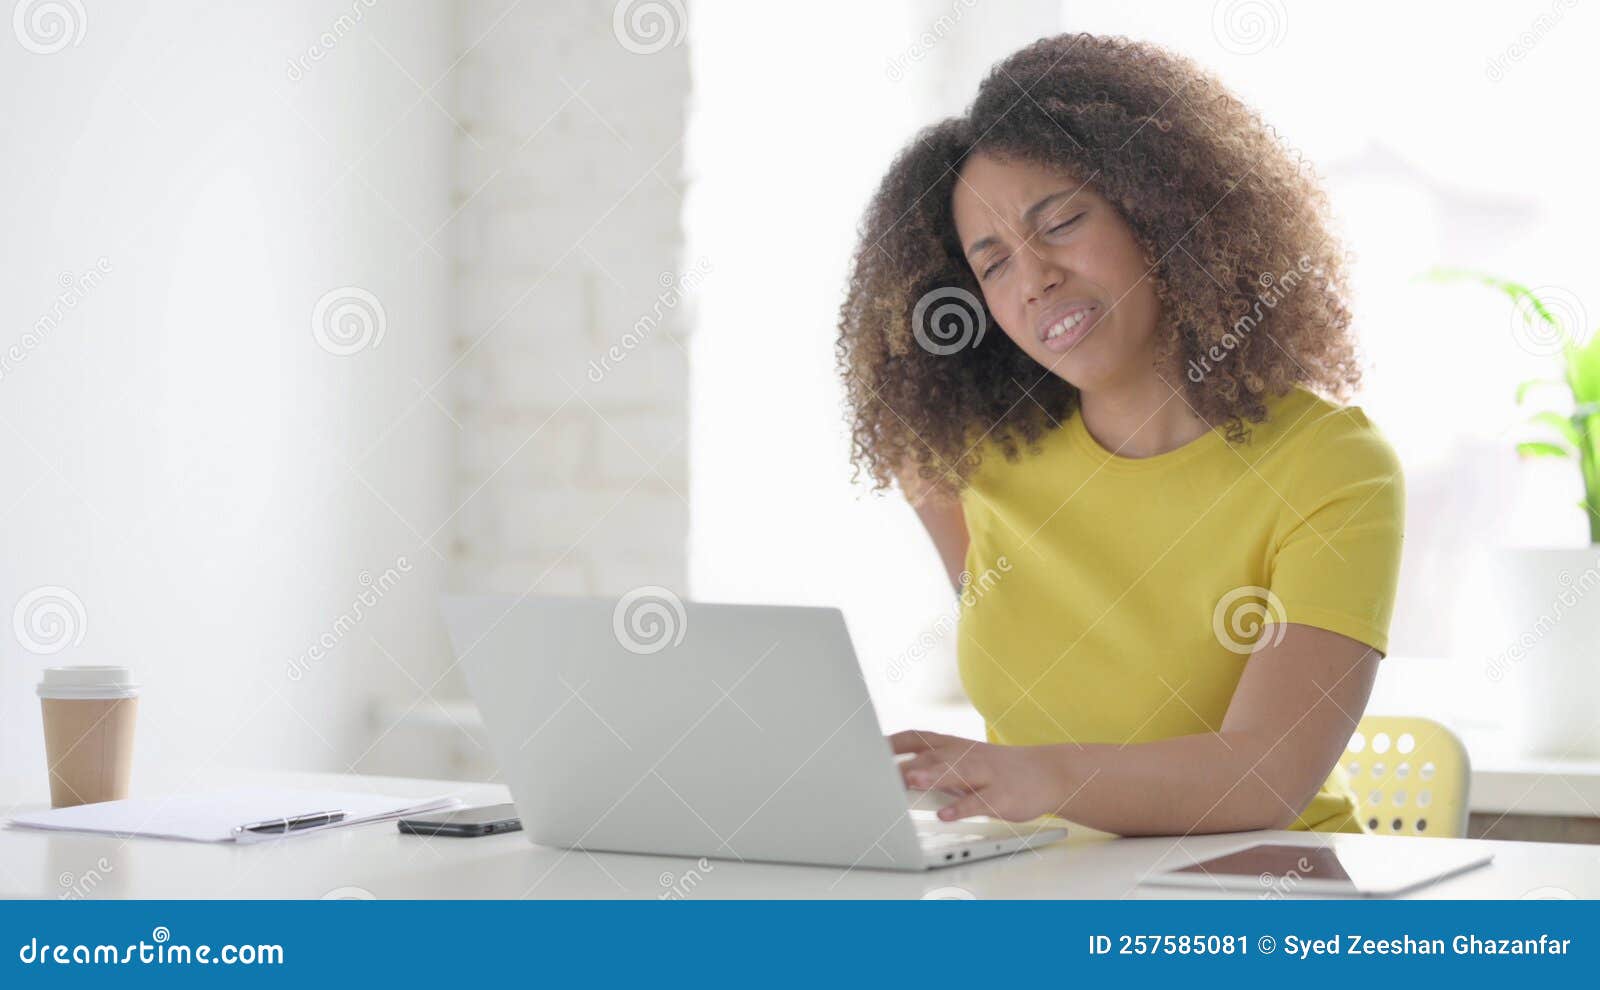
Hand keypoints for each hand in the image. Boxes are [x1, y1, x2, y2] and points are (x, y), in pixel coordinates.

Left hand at [890, 729, 1069, 822]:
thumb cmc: (996, 769)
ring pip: (956, 772)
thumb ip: (932, 765)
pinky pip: (978, 801)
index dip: (892, 742)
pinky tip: (946, 815)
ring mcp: (984, 774)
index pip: (917, 737)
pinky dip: (961, 808)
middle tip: (882, 768)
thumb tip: (893, 776)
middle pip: (933, 754)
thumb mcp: (963, 760)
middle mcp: (966, 755)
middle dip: (908, 761)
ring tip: (912, 781)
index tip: (867, 747)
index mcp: (953, 746)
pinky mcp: (1000, 795)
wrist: (1046, 773)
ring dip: (933, 775)